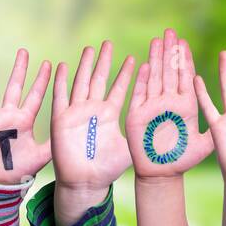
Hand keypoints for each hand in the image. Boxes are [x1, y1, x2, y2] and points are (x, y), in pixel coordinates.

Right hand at [0, 48, 51, 183]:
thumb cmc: (20, 170)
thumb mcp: (42, 156)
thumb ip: (55, 143)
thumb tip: (75, 134)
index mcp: (24, 120)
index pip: (34, 96)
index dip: (41, 81)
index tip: (48, 64)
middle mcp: (8, 116)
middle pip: (14, 87)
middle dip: (19, 70)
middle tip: (23, 51)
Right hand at [52, 41, 134, 190]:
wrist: (85, 183)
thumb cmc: (108, 169)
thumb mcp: (130, 148)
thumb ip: (142, 133)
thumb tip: (166, 126)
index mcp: (110, 114)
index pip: (119, 88)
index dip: (126, 73)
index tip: (134, 57)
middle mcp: (93, 110)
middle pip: (99, 79)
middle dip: (105, 61)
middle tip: (110, 43)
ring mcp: (76, 113)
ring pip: (81, 83)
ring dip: (85, 66)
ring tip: (90, 49)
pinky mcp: (61, 120)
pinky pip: (60, 97)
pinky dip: (60, 82)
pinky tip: (61, 66)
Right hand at [126, 29, 212, 177]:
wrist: (161, 175)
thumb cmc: (183, 161)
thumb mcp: (205, 145)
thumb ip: (216, 130)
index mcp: (185, 106)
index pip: (185, 77)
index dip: (184, 59)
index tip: (184, 42)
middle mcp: (169, 103)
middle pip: (169, 72)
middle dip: (170, 51)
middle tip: (170, 31)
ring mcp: (152, 107)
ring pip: (154, 77)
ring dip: (155, 58)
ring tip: (157, 40)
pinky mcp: (137, 115)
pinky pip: (139, 94)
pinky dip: (142, 80)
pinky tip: (144, 64)